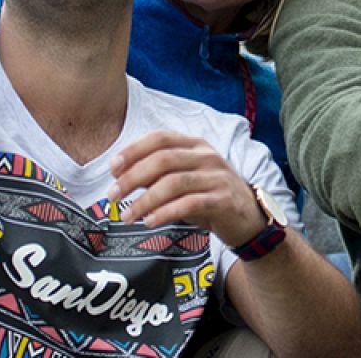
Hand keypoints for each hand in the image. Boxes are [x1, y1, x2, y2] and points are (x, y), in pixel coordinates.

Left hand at [110, 130, 267, 245]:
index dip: (133, 150)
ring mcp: (217, 177)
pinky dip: (165, 213)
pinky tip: (151, 222)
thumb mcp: (184, 179)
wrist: (248, 217)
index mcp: (195, 145)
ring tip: (127, 216)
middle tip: (112, 196)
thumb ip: (158, 174)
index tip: (113, 168)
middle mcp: (207, 156)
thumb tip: (122, 177)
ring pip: (174, 183)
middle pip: (163, 159)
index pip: (160, 138)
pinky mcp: (223, 200)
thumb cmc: (210, 195)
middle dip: (132, 177)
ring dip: (145, 200)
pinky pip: (189, 204)